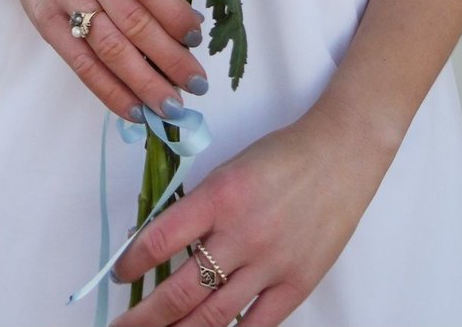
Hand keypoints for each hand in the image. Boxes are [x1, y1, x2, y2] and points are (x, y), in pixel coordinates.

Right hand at [0, 0, 208, 126]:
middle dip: (169, 58)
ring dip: (145, 83)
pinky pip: (81, 64)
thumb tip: (183, 22)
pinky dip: (110, 91)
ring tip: (172, 106)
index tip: (197, 37)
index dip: (175, 14)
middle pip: (132, 22)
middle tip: (197, 84)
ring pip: (108, 49)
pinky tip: (135, 109)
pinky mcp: (46, 23)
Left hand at [106, 100, 394, 325]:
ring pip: (213, 317)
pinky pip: (256, 325)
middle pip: (181, 291)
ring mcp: (271, 263)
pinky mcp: (297, 283)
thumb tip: (160, 243)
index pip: (161, 240)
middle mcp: (242, 233)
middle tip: (120, 326)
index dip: (133, 264)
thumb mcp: (231, 170)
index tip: (121, 276)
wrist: (341, 153)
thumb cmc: (283, 156)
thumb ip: (200, 208)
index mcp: (219, 196)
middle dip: (144, 316)